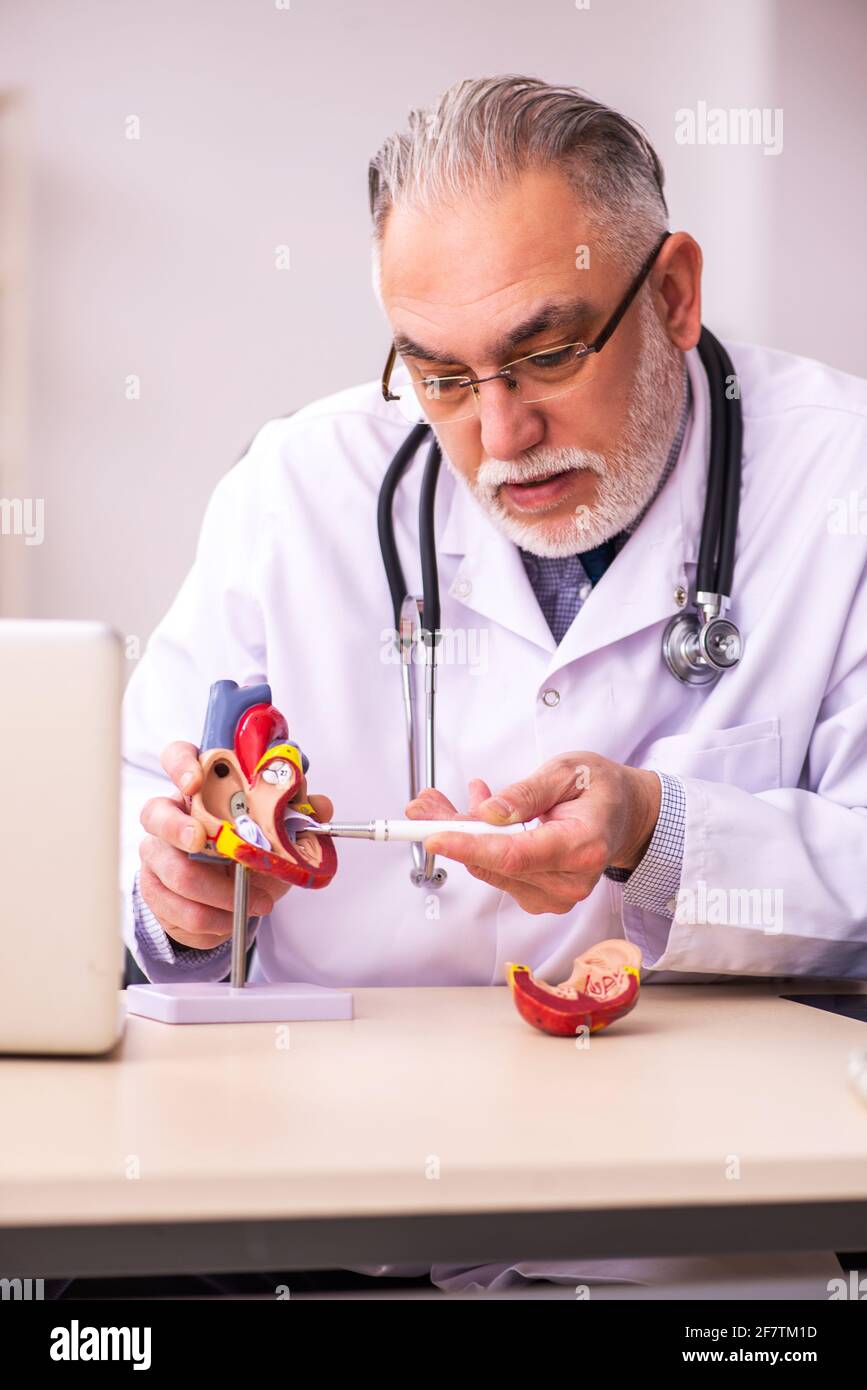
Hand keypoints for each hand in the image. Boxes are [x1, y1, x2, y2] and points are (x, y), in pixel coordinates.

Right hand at [138, 740, 332, 948]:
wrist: (229, 902)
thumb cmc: (246, 854)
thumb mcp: (275, 833)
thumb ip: (296, 815)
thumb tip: (320, 805)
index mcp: (200, 790)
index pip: (178, 759)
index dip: (181, 765)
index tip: (194, 780)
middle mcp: (171, 816)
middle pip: (155, 813)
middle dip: (178, 828)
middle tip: (199, 840)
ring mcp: (158, 853)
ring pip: (171, 869)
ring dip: (215, 890)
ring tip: (253, 901)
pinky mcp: (155, 889)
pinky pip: (175, 906)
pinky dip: (209, 917)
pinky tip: (230, 919)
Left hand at [406, 753, 659, 915]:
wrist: (623, 815)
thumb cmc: (600, 790)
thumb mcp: (568, 770)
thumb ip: (527, 792)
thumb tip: (489, 812)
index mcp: (582, 846)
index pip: (515, 855)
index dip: (470, 846)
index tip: (435, 835)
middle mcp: (569, 880)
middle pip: (494, 863)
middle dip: (452, 832)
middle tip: (424, 806)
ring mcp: (555, 895)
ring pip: (489, 868)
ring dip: (461, 836)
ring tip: (447, 804)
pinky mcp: (539, 898)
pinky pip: (496, 872)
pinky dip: (479, 846)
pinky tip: (478, 818)